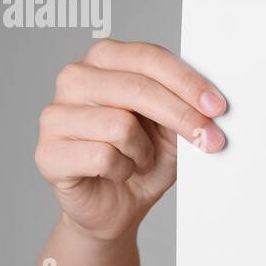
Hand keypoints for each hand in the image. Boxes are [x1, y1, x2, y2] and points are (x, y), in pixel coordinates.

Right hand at [34, 40, 226, 240]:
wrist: (115, 207)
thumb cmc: (143, 160)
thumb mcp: (173, 128)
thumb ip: (184, 105)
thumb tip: (210, 102)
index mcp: (105, 59)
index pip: (149, 58)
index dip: (187, 82)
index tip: (218, 107)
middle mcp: (75, 78)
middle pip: (138, 88)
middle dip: (182, 116)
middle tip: (210, 139)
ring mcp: (55, 114)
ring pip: (120, 125)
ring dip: (144, 151)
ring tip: (140, 160)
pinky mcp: (47, 152)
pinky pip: (102, 157)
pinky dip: (123, 170)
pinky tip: (118, 173)